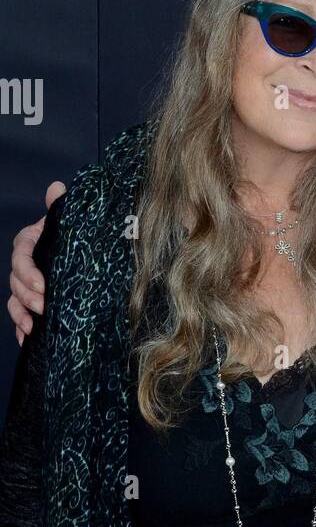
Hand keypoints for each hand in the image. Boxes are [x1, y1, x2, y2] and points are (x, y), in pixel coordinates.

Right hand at [8, 181, 65, 342]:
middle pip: (15, 280)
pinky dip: (21, 329)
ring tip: (32, 326)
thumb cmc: (79, 235)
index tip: (42, 285)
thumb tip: (56, 187)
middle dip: (27, 296)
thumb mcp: (72, 221)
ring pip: (14, 300)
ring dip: (20, 314)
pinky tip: (26, 339)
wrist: (90, 253)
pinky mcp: (33, 302)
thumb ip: (61, 206)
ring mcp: (27, 285)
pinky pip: (20, 316)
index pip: (20, 254)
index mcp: (31, 240)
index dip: (27, 271)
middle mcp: (26, 264)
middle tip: (44, 307)